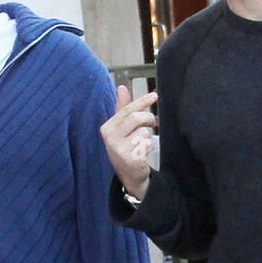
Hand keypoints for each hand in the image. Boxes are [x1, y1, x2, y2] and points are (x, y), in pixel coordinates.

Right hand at [100, 85, 157, 200]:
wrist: (129, 174)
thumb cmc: (126, 147)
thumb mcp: (121, 128)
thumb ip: (122, 108)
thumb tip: (122, 88)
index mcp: (107, 127)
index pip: (127, 109)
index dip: (142, 101)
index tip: (154, 96)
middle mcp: (110, 138)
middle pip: (136, 118)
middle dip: (148, 119)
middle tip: (152, 124)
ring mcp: (119, 149)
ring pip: (144, 132)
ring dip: (148, 137)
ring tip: (141, 144)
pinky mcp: (129, 158)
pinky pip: (147, 144)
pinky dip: (149, 147)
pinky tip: (142, 153)